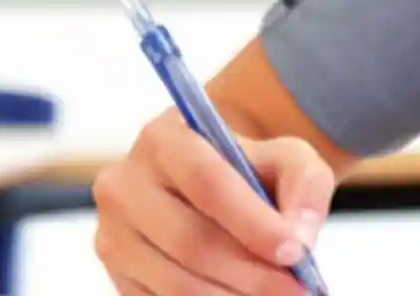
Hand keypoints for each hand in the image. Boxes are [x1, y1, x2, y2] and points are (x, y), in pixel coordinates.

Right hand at [92, 108, 334, 294]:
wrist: (207, 186)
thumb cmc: (246, 169)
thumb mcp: (286, 156)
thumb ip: (305, 183)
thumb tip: (299, 236)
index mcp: (163, 139)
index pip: (205, 182)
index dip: (251, 222)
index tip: (295, 251)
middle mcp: (124, 184)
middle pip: (190, 240)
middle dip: (251, 273)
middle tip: (297, 289)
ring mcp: (113, 233)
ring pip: (177, 282)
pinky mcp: (116, 273)